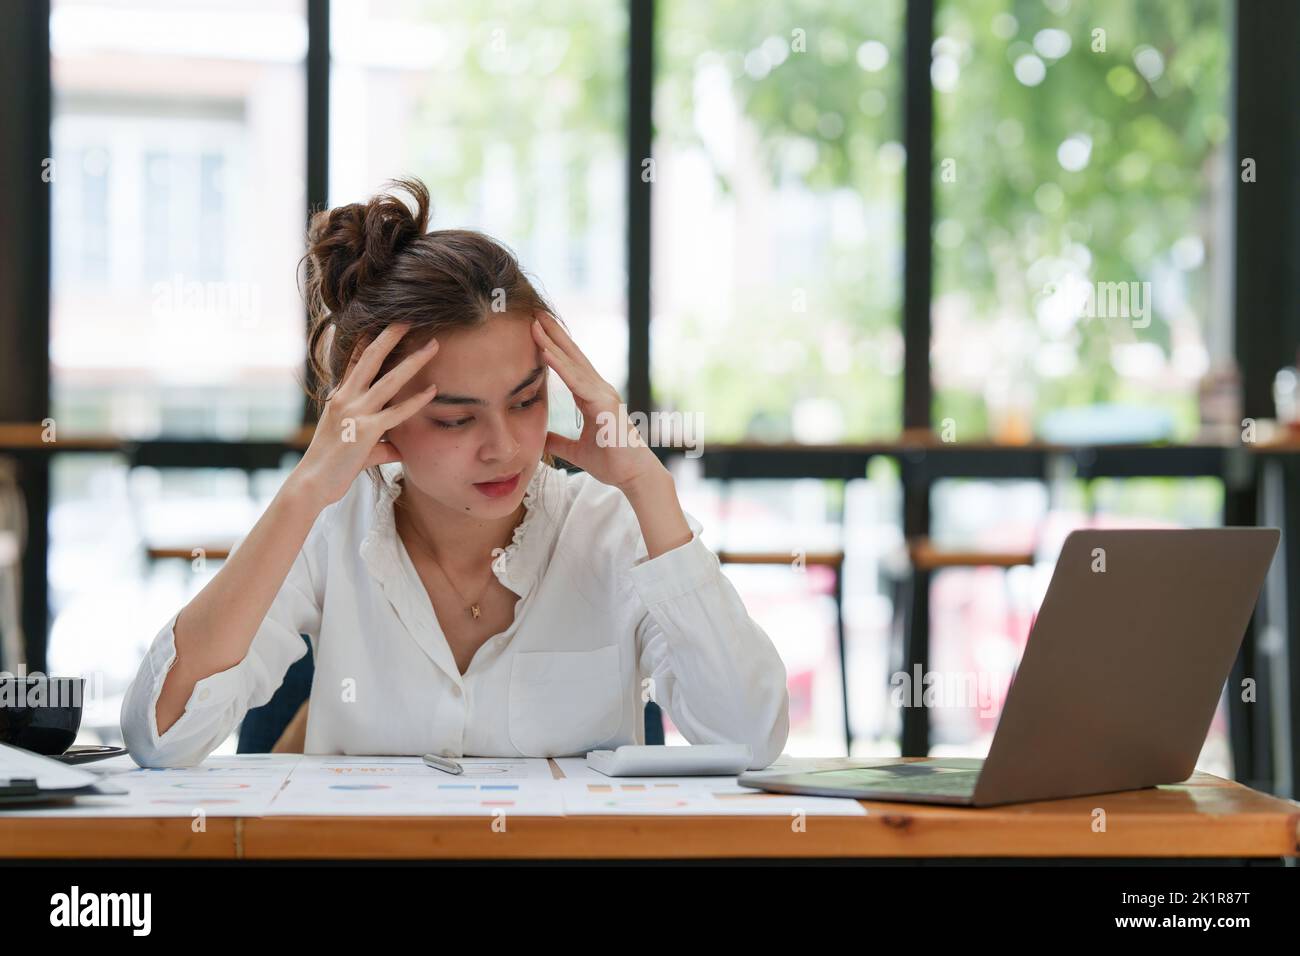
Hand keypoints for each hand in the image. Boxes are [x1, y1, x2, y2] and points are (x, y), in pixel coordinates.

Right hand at [292, 322, 439, 507]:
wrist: (312, 483)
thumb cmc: (332, 466)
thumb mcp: (356, 446)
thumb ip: (380, 442)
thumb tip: (399, 447)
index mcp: (340, 397)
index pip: (354, 362)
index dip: (368, 340)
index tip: (381, 321)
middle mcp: (346, 398)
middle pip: (371, 359)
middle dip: (391, 336)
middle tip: (409, 317)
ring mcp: (355, 412)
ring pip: (389, 380)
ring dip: (413, 361)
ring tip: (433, 345)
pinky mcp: (365, 431)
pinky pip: (396, 412)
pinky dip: (416, 401)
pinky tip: (433, 390)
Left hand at [531, 310, 664, 491]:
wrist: (633, 476)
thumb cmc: (611, 462)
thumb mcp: (575, 450)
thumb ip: (558, 441)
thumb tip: (540, 437)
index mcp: (593, 397)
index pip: (570, 366)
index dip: (554, 346)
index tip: (537, 329)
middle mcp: (599, 390)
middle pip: (573, 356)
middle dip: (554, 333)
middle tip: (535, 312)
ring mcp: (603, 394)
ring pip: (573, 364)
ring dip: (553, 342)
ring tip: (535, 324)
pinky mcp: (604, 404)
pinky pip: (577, 381)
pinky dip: (560, 365)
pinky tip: (546, 352)